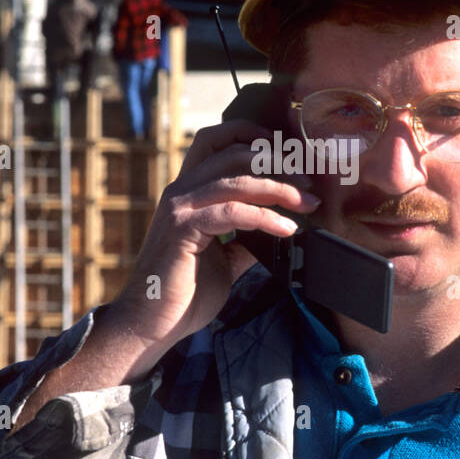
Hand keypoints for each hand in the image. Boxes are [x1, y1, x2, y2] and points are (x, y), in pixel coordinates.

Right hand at [105, 115, 321, 358]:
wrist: (152, 324)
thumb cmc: (185, 293)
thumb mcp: (225, 257)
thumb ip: (247, 237)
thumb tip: (281, 226)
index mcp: (188, 191)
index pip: (216, 140)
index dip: (251, 134)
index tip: (287, 150)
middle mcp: (180, 191)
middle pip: (233, 152)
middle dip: (278, 161)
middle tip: (308, 181)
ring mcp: (179, 207)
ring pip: (236, 178)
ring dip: (279, 187)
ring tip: (306, 203)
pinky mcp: (182, 228)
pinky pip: (232, 212)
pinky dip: (266, 218)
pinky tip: (287, 228)